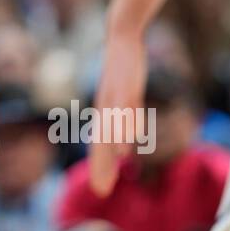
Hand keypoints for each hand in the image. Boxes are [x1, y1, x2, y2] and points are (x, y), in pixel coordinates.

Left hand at [88, 29, 147, 197]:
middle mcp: (105, 108)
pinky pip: (126, 108)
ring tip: (116, 169)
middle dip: (101, 166)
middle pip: (101, 141)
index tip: (100, 190)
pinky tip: (130, 136)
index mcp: (104, 112)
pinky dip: (126, 124)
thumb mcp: (124, 97)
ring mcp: (115, 97)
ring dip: (113, 148)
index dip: (99, 167)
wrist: (120, 39)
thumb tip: (127, 146)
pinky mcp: (126, 85)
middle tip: (101, 191)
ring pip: (112, 127)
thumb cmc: (122, 69)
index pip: (99, 145)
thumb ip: (126, 121)